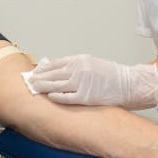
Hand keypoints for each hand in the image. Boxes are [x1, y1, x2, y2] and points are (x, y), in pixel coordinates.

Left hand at [28, 54, 157, 108]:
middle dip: (39, 78)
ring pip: (56, 85)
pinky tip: (49, 97)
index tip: (35, 72)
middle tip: (29, 81)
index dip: (43, 69)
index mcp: (80, 60)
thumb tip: (57, 71)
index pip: (55, 64)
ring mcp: (82, 83)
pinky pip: (67, 97)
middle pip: (52, 74)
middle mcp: (79, 69)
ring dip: (43, 87)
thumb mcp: (91, 64)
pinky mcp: (86, 97)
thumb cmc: (111, 75)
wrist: (128, 84)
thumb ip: (75, 66)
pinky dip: (56, 96)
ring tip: (34, 89)